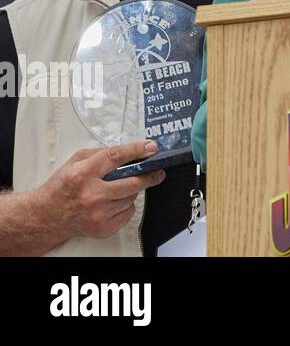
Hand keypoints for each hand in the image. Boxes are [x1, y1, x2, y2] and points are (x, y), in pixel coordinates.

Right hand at [36, 141, 164, 239]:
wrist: (47, 216)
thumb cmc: (62, 187)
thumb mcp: (75, 162)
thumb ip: (99, 153)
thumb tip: (128, 150)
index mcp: (83, 174)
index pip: (116, 157)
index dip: (137, 150)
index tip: (151, 148)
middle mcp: (92, 194)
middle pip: (133, 182)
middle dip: (150, 176)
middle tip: (157, 172)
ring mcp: (99, 213)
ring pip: (132, 197)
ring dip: (131, 191)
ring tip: (119, 189)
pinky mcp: (103, 227)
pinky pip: (128, 212)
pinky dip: (125, 206)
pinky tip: (113, 203)